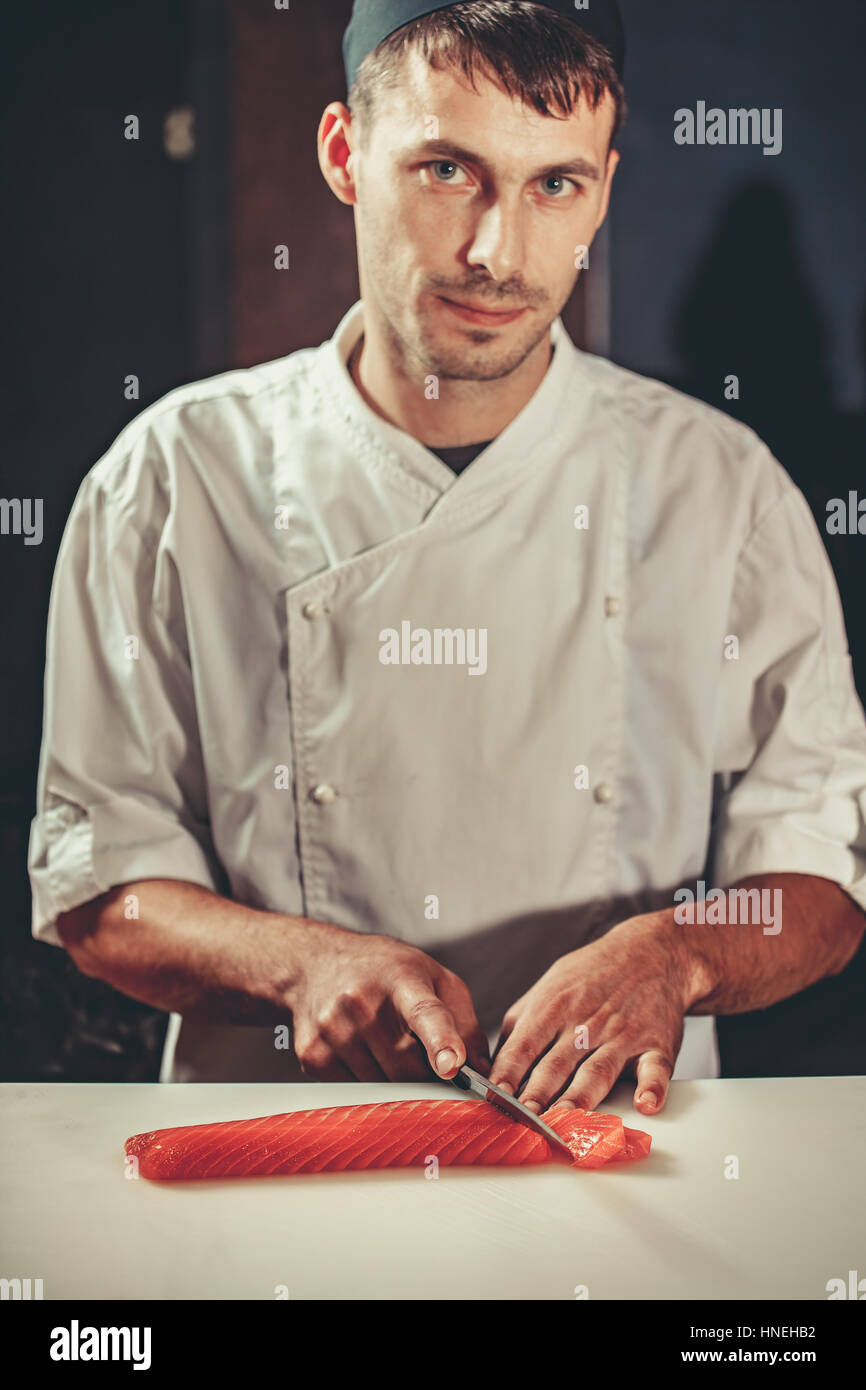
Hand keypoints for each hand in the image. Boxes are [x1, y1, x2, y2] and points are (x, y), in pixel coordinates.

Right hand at [285, 922, 489, 1082]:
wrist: (315, 964)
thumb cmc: (384, 970)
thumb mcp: (433, 977)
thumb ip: (465, 1023)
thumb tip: (485, 1072)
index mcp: (401, 978)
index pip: (424, 1013)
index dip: (441, 1041)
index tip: (451, 1066)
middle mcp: (361, 1002)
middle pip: (408, 1066)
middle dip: (424, 1073)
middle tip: (421, 1054)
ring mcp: (332, 1030)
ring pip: (382, 1085)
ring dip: (394, 1079)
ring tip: (384, 1044)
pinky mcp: (313, 1056)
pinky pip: (354, 1091)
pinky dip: (367, 1081)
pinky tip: (361, 1051)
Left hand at [488, 914, 691, 1115]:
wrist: (650, 952)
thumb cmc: (591, 975)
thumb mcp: (547, 987)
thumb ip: (520, 1026)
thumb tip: (494, 1067)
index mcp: (553, 1009)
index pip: (523, 1046)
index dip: (507, 1073)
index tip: (493, 1098)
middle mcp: (585, 1023)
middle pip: (556, 1064)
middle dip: (538, 1094)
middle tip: (523, 1121)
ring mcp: (621, 1034)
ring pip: (597, 1070)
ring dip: (581, 1097)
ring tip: (566, 1119)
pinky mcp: (656, 1044)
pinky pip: (654, 1068)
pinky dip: (652, 1087)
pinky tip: (646, 1103)